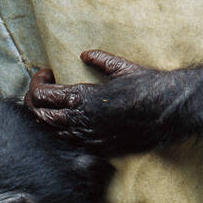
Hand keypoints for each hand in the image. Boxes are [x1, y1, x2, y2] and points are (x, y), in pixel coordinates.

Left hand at [25, 50, 184, 155]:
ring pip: (50, 132)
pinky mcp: (98, 148)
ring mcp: (88, 137)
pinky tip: (68, 122)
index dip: (37, 83)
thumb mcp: (121, 67)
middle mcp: (81, 120)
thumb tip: (85, 54)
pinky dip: (60, 132)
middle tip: (44, 91)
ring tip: (53, 106)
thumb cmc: (147, 86)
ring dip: (46, 118)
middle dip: (35, 102)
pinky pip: (68, 144)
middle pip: (39, 116)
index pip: (41, 95)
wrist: (167, 111)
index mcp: (83, 96)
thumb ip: (100, 60)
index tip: (47, 74)